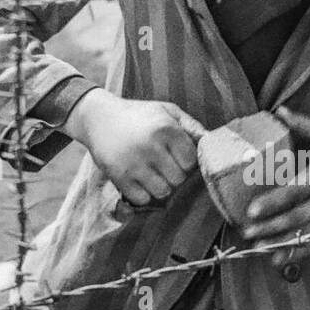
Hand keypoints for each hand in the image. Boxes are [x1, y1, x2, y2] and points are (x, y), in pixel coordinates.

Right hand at [65, 89, 204, 206]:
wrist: (98, 117)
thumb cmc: (138, 114)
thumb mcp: (166, 110)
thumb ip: (190, 125)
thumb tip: (212, 140)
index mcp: (165, 128)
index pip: (191, 161)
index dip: (186, 161)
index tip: (177, 156)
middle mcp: (150, 146)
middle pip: (179, 178)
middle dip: (175, 174)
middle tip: (164, 165)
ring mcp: (134, 164)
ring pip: (163, 191)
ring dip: (161, 186)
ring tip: (154, 173)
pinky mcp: (119, 177)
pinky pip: (142, 199)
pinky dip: (144, 194)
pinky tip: (140, 180)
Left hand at [240, 106, 309, 266]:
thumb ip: (304, 124)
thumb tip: (279, 111)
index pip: (295, 189)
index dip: (273, 201)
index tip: (252, 210)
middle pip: (298, 216)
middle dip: (271, 226)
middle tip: (246, 232)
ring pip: (307, 232)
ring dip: (281, 242)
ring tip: (257, 248)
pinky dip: (299, 251)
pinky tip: (280, 259)